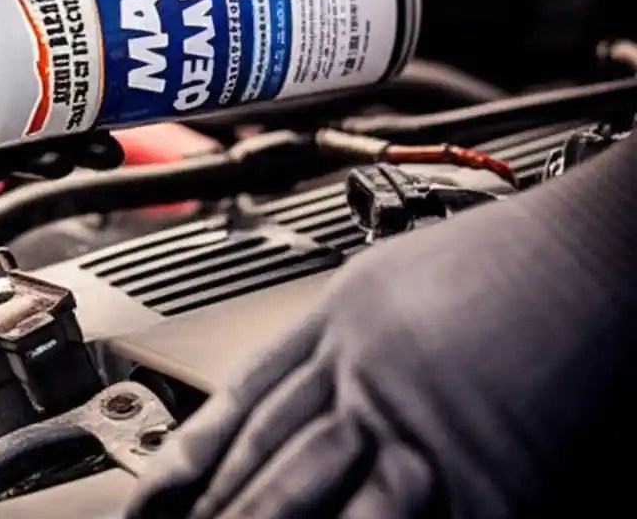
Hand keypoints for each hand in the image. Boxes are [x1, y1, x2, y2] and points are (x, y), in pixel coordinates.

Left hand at [126, 135, 636, 517]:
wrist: (605, 250)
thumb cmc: (519, 256)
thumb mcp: (393, 279)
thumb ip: (340, 333)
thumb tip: (307, 379)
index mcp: (339, 326)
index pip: (241, 405)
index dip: (188, 459)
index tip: (151, 498)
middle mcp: (367, 376)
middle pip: (269, 459)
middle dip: (219, 511)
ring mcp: (424, 430)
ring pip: (322, 501)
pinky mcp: (493, 477)